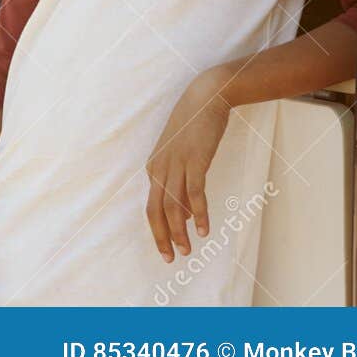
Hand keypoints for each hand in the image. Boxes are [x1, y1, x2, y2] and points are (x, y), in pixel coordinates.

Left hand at [144, 70, 232, 261]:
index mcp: (154, 168)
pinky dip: (199, 214)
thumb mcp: (181, 157)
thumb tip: (185, 215)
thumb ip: (180, 185)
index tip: (168, 247)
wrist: (205, 98)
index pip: (151, 207)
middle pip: (155, 210)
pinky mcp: (194, 161)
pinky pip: (194, 194)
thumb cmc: (194, 128)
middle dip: (162, 237)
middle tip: (171, 258)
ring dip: (180, 231)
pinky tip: (204, 230)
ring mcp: (176, 164)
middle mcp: (160, 168)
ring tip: (188, 249)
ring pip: (173, 206)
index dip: (159, 229)